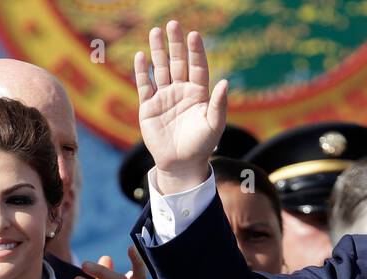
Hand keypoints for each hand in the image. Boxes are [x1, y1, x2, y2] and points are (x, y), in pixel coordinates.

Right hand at [134, 20, 227, 194]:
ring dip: (157, 51)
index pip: (197, 67)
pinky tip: (141, 56)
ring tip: (155, 32)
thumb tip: (225, 82)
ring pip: (160, 69)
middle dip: (175, 44)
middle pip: (177, 62)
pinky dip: (142, 71)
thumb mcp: (214, 125)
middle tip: (173, 24)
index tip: (194, 35)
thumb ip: (219, 104)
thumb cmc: (201, 146)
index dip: (195, 51)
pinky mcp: (148, 106)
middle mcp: (181, 91)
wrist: (181, 165)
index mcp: (198, 93)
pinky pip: (144, 85)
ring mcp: (164, 97)